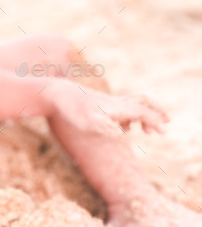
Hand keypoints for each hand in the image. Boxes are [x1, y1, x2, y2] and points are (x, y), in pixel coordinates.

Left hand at [46, 81, 168, 137]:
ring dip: (144, 116)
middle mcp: (116, 103)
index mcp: (116, 107)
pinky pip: (123, 108)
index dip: (154, 120)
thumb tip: (120, 133)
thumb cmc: (73, 110)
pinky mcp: (101, 104)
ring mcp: (109, 102)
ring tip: (147, 132)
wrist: (59, 94)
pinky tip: (124, 129)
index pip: (142, 111)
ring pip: (134, 104)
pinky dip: (130, 118)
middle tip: (166, 123)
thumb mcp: (87, 122)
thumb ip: (104, 127)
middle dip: (156, 112)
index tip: (164, 131)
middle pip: (143, 102)